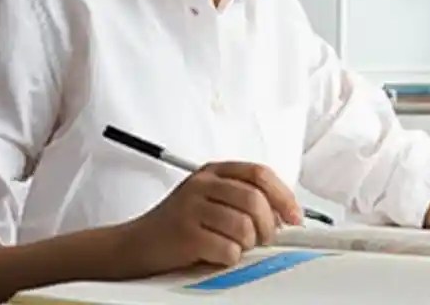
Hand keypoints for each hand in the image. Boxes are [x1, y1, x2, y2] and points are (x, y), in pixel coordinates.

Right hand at [118, 161, 302, 275]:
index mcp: (214, 171)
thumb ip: (244, 198)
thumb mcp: (211, 199)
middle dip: (268, 226)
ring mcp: (191, 207)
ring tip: (236, 247)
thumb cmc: (179, 224)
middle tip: (264, 239)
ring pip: (244, 226)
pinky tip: (217, 255)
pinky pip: (227, 249)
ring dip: (248, 244)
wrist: (135, 245)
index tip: (294, 217)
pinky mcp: (184, 234)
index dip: (283, 196)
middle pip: (255, 200)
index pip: (260, 174)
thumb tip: (285, 214)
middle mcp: (202, 184)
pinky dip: (229, 257)